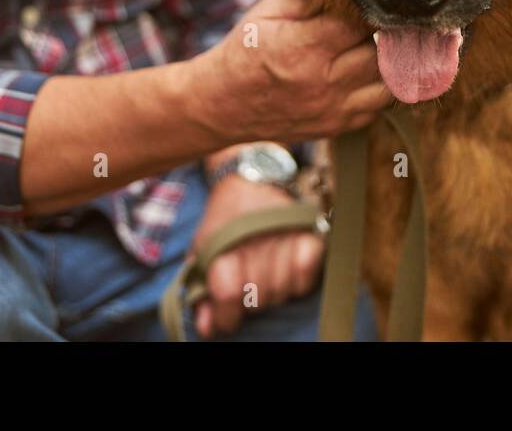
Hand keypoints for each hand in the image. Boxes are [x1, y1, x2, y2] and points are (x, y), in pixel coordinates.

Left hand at [192, 174, 324, 337]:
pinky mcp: (310, 235)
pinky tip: (286, 271)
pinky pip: (306, 280)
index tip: (227, 316)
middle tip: (246, 287)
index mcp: (225, 246)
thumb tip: (207, 329)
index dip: (227, 316)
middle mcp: (256, 242)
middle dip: (249, 304)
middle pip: (258, 300)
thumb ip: (201, 292)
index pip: (230, 295)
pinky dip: (297, 283)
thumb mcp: (203, 252)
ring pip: (282, 294)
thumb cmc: (224, 223)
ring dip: (273, 294)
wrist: (251, 182)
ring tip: (265, 276)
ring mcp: (286, 238)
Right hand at [198, 0, 391, 144]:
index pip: (358, 22)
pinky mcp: (338, 127)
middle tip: (379, 21)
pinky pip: (379, 105)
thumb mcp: (268, 11)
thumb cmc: (245, 50)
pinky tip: (368, 71)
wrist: (222, 105)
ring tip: (379, 46)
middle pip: (380, 52)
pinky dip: (380, 86)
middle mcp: (321, 83)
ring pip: (388, 83)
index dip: (369, 7)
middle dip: (383, 33)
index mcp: (301, 48)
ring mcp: (332, 110)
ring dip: (389, 62)